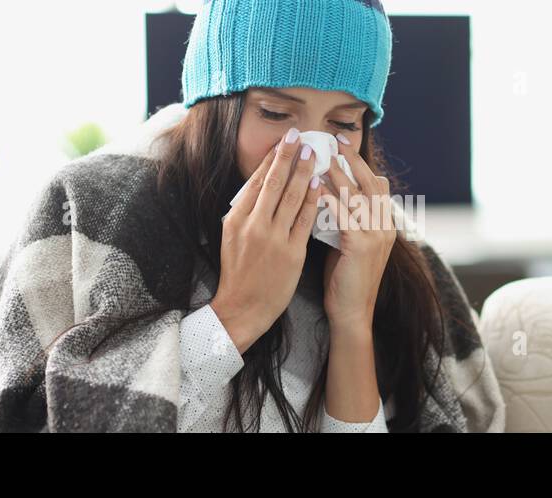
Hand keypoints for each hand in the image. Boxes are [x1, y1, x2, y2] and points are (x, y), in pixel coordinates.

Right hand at [212, 128, 321, 352]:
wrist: (242, 307)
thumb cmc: (238, 272)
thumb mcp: (231, 237)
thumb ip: (244, 212)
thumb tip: (257, 185)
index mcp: (236, 219)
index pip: (256, 181)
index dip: (271, 159)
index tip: (283, 141)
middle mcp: (253, 225)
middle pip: (273, 183)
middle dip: (287, 156)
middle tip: (299, 135)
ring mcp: (273, 238)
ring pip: (291, 197)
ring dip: (304, 171)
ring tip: (314, 152)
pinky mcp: (291, 253)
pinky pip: (305, 220)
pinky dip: (313, 199)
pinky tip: (321, 184)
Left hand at [318, 134, 396, 332]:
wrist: (351, 312)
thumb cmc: (345, 278)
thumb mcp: (349, 242)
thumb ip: (347, 218)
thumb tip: (333, 194)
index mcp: (384, 224)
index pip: (375, 184)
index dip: (360, 163)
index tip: (343, 144)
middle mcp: (385, 226)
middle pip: (370, 183)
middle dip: (353, 159)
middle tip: (335, 140)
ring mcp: (376, 236)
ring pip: (357, 195)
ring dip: (339, 173)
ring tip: (323, 155)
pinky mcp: (362, 246)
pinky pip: (345, 215)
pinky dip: (331, 198)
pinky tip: (316, 186)